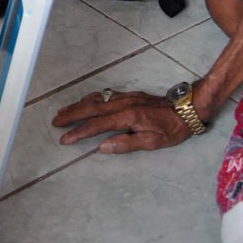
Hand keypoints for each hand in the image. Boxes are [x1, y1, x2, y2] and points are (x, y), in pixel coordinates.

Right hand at [52, 89, 191, 152]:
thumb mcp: (152, 142)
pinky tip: (85, 102)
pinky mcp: (129, 94)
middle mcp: (122, 104)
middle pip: (91, 109)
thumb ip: (126, 144)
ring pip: (95, 100)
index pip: (96, 126)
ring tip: (63, 112)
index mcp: (127, 117)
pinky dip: (90, 99)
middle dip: (71, 115)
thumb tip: (102, 147)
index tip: (65, 139)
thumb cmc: (171, 129)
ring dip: (78, 106)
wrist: (186, 108)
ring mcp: (125, 97)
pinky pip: (104, 95)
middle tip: (55, 122)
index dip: (79, 133)